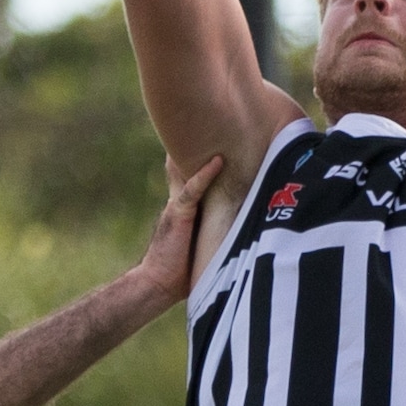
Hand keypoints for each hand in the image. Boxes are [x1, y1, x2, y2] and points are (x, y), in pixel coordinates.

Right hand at [122, 144, 236, 302]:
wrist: (157, 284)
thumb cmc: (181, 270)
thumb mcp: (203, 245)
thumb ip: (217, 231)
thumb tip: (247, 229)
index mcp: (184, 206)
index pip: (192, 174)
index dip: (202, 156)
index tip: (217, 137)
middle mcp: (179, 200)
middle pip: (187, 164)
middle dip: (197, 145)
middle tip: (217, 120)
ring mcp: (177, 206)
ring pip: (189, 170)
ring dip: (202, 152)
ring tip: (220, 129)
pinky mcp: (178, 215)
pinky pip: (192, 190)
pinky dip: (204, 175)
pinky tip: (217, 161)